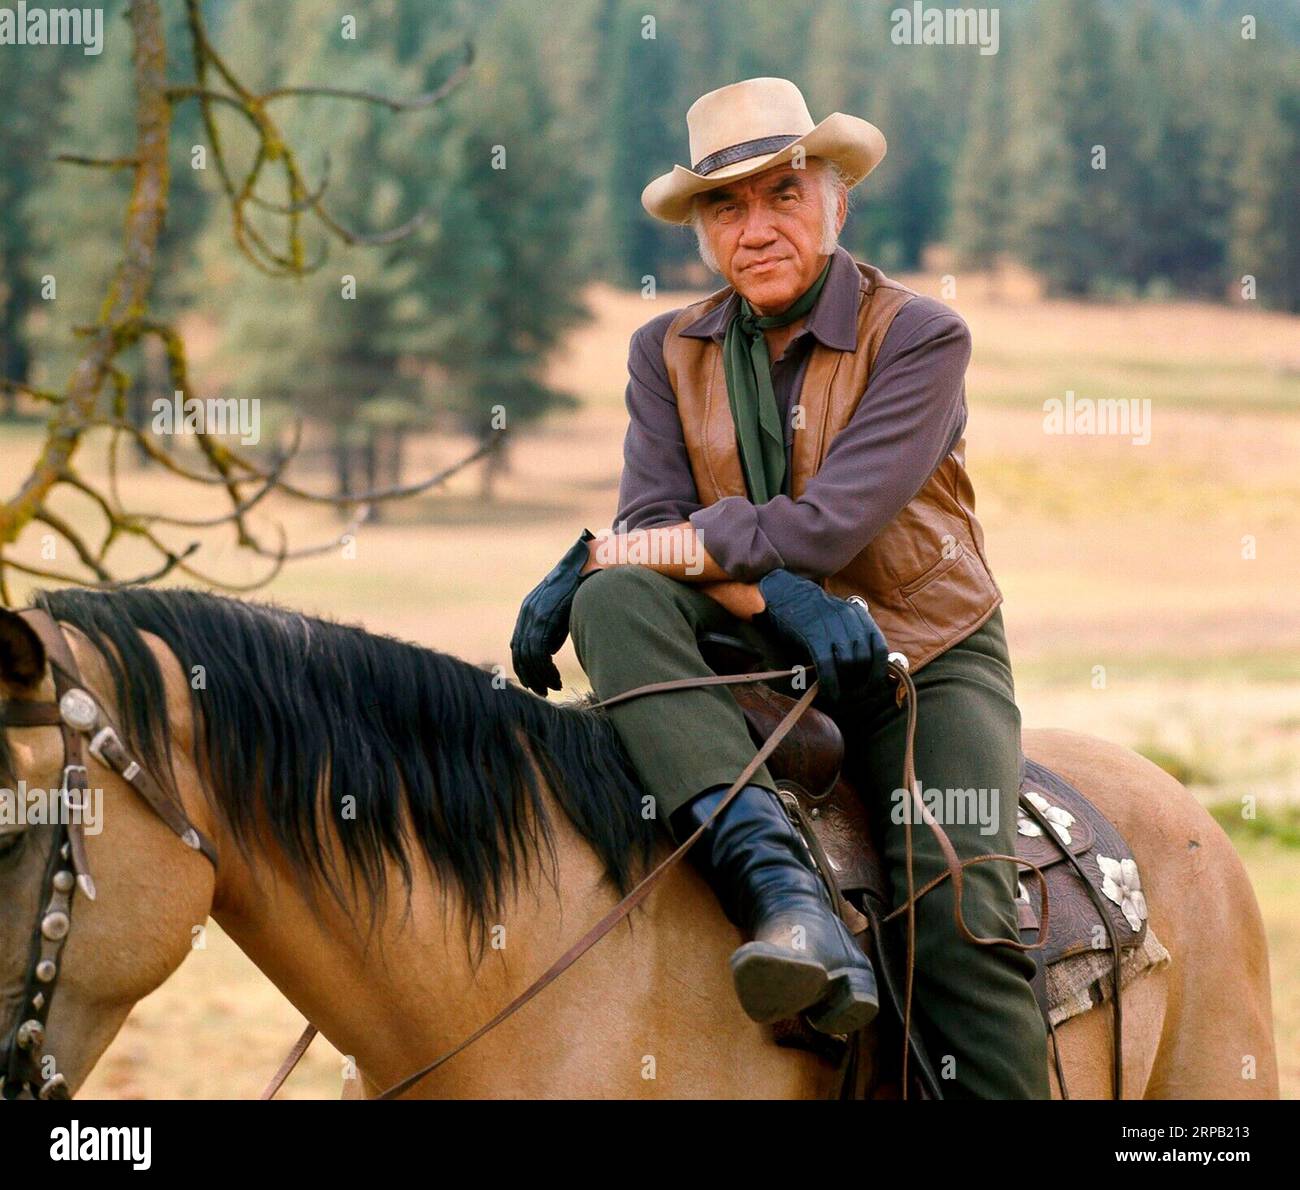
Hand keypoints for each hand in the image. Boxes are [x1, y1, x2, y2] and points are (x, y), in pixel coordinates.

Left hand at [510, 530, 594, 694]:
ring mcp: (534, 614)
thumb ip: (551, 626)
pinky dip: (546, 671)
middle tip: (543, 691)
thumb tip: (547, 649)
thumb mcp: (562, 608)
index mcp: (529, 609)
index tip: (536, 682)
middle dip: (530, 677)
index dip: (525, 667)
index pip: (518, 645)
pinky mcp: (544, 617)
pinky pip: (538, 653)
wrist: (589, 565)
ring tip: (552, 688)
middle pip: (520, 654)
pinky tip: (556, 679)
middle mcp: (527, 612)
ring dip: (539, 677)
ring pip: (528, 656)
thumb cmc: (582, 587)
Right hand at [755, 569, 887, 703]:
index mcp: (859, 616)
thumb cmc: (813, 613)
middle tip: (852, 694)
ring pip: (848, 663)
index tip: (872, 687)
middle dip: (860, 682)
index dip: (878, 672)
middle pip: (864, 659)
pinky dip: (830, 683)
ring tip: (839, 695)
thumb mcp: (840, 619)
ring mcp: (831, 626)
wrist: (785, 594)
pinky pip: (827, 664)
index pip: (880, 648)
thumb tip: (867, 671)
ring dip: (845, 684)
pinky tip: (829, 693)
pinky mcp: (813, 635)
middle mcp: (849, 619)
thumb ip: (855, 638)